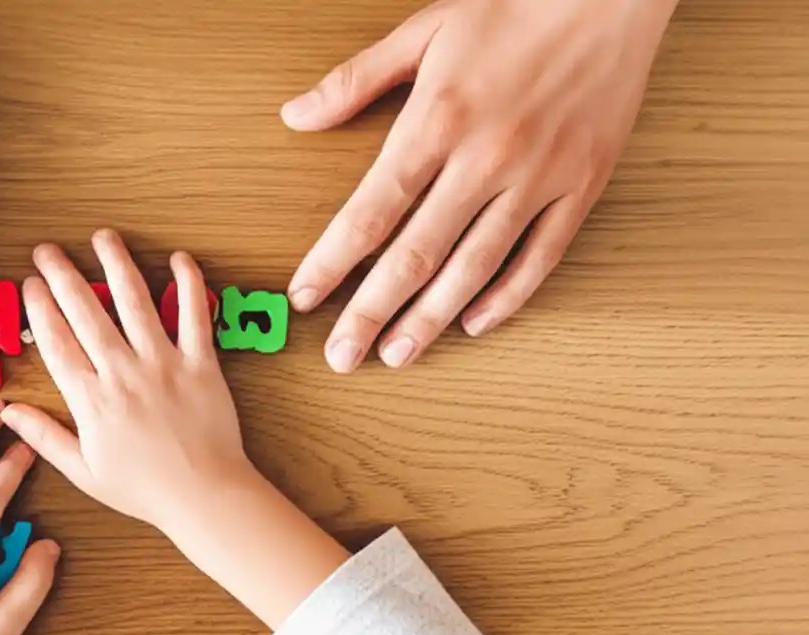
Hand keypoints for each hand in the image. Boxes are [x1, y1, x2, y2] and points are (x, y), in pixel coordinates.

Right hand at [3, 230, 347, 627]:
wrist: (203, 497)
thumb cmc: (143, 490)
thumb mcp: (83, 470)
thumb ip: (44, 437)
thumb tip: (7, 413)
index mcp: (91, 400)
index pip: (57, 342)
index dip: (39, 309)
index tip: (28, 284)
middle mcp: (123, 374)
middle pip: (86, 312)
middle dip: (62, 276)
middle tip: (48, 250)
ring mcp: (163, 365)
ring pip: (135, 302)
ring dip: (116, 265)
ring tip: (103, 237)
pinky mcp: (201, 364)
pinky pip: (194, 316)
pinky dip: (189, 285)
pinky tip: (179, 258)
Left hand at [282, 0, 677, 371]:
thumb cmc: (514, 5)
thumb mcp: (423, 30)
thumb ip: (354, 81)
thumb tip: (295, 117)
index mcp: (436, 121)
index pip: (370, 212)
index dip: (332, 263)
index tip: (304, 299)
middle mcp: (485, 159)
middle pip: (416, 255)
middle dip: (371, 313)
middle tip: (343, 357)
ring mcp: (538, 178)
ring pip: (474, 268)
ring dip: (431, 319)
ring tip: (397, 355)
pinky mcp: (582, 186)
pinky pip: (540, 258)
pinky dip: (506, 297)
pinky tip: (473, 323)